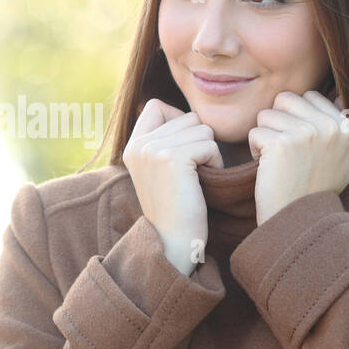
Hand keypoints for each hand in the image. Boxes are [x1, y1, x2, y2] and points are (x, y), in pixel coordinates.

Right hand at [122, 98, 223, 275]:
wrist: (174, 242)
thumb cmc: (177, 207)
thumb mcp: (160, 168)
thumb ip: (164, 139)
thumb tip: (186, 114)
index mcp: (132, 145)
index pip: (157, 106)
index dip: (178, 120)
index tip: (184, 151)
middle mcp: (139, 144)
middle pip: (187, 117)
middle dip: (199, 141)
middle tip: (192, 172)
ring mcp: (153, 150)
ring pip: (202, 128)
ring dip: (209, 152)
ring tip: (197, 178)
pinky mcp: (172, 158)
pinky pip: (210, 144)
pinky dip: (215, 162)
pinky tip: (204, 183)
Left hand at [248, 90, 348, 225]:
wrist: (298, 221)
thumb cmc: (314, 192)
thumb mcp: (341, 160)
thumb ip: (340, 131)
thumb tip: (341, 103)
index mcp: (345, 127)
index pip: (309, 96)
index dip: (295, 117)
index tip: (299, 145)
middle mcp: (329, 127)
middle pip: (285, 99)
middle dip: (277, 122)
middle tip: (284, 151)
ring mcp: (306, 133)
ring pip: (266, 114)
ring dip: (265, 137)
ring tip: (277, 161)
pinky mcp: (281, 144)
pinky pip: (254, 132)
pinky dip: (255, 151)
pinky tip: (268, 169)